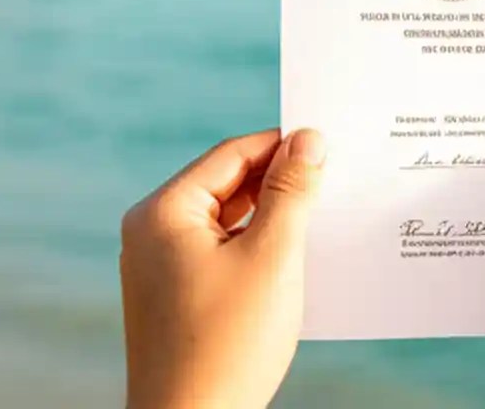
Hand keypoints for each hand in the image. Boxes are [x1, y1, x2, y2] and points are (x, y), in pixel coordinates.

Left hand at [119, 128, 325, 408]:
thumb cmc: (229, 344)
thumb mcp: (272, 256)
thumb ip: (291, 191)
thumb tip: (309, 139)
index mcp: (162, 212)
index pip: (231, 154)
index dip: (282, 146)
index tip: (330, 144)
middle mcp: (151, 233)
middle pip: (226, 185)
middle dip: (279, 183)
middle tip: (333, 182)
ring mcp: (159, 268)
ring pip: (226, 221)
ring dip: (271, 217)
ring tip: (320, 221)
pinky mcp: (173, 298)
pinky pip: (220, 253)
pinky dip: (256, 248)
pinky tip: (292, 259)